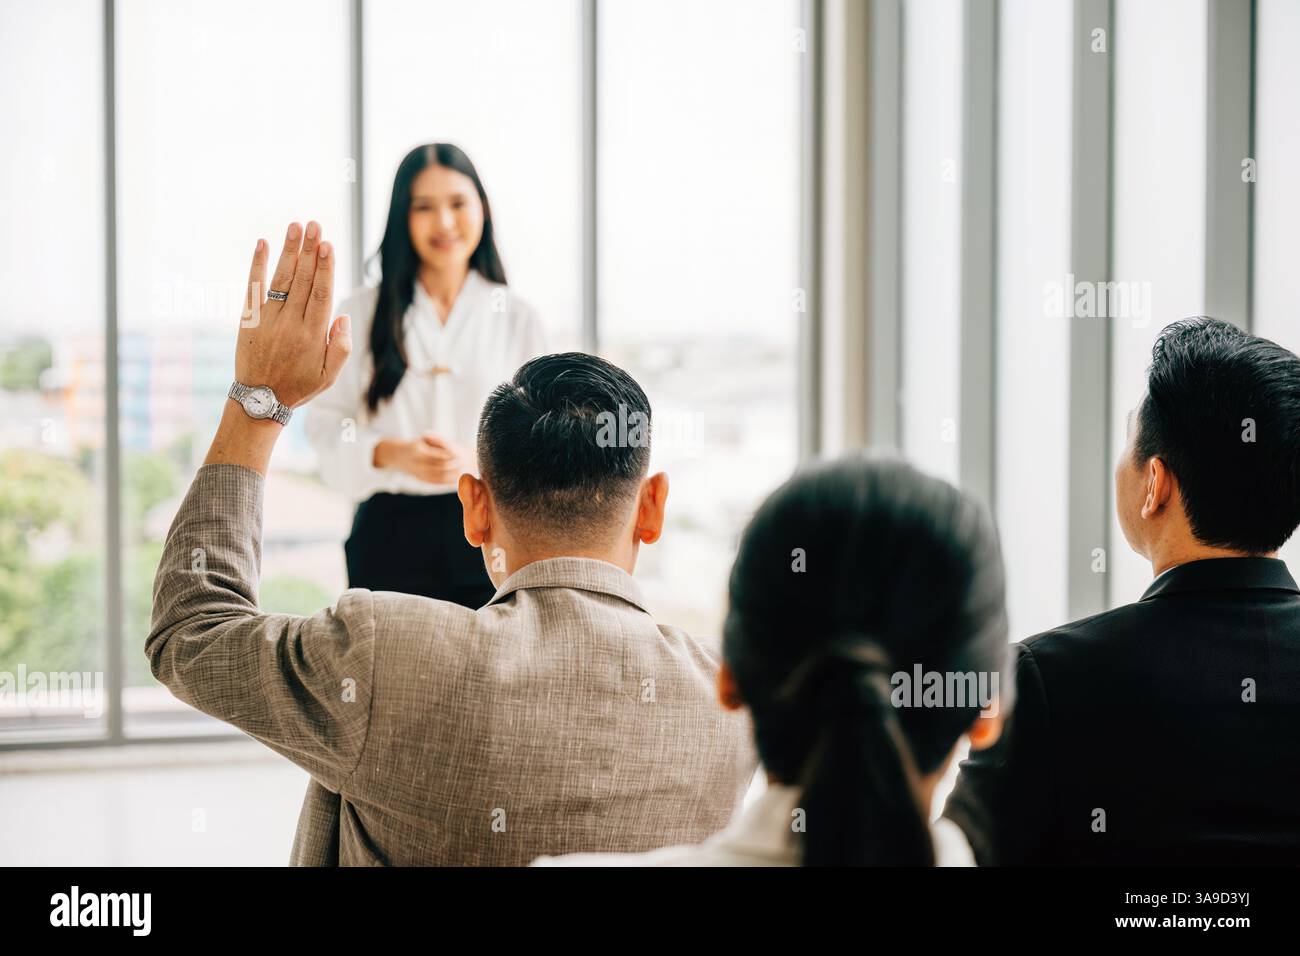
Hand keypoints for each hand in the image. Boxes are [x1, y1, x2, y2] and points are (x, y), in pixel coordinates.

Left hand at [237, 221, 351, 408]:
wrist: (259, 399)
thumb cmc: (299, 386)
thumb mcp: (330, 376)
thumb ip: (341, 347)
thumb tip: (342, 316)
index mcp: (313, 335)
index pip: (321, 293)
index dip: (325, 268)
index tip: (328, 245)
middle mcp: (291, 323)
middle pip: (303, 280)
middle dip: (310, 250)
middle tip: (315, 224)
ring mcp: (269, 319)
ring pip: (281, 278)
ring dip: (289, 250)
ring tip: (296, 226)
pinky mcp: (249, 318)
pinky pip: (253, 287)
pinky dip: (257, 264)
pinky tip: (262, 243)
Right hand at [374, 433, 470, 483]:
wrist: (399, 456)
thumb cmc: (417, 444)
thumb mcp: (425, 438)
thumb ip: (438, 441)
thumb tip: (453, 449)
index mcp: (419, 451)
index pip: (439, 455)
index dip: (452, 456)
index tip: (461, 454)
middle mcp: (418, 464)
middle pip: (441, 467)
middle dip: (454, 466)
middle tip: (466, 464)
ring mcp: (419, 473)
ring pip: (439, 476)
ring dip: (453, 474)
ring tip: (464, 471)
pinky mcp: (422, 479)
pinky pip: (436, 482)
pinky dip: (447, 481)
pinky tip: (457, 479)